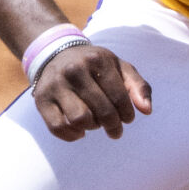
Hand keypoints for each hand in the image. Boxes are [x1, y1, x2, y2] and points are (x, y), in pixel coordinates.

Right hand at [33, 42, 152, 140]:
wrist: (57, 54)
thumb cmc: (96, 66)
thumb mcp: (120, 67)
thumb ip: (139, 87)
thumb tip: (147, 110)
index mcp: (97, 60)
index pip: (119, 97)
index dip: (127, 114)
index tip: (127, 119)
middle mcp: (74, 70)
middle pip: (102, 111)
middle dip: (113, 125)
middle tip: (116, 130)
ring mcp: (55, 85)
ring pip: (80, 120)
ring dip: (93, 127)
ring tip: (96, 124)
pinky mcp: (41, 100)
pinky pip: (57, 127)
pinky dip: (72, 135)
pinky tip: (80, 130)